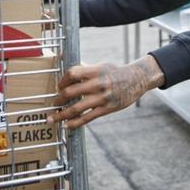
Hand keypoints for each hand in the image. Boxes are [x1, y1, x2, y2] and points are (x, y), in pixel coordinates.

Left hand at [47, 56, 164, 128]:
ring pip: (76, 108)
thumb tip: (64, 63)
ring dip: (61, 115)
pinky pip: (87, 118)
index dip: (62, 80)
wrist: (137, 80)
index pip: (72, 73)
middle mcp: (98, 84)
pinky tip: (66, 125)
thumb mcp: (101, 66)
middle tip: (54, 103)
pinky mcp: (107, 108)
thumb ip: (84, 68)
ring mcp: (102, 97)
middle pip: (70, 92)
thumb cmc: (115, 72)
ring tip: (52, 119)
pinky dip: (74, 123)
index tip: (58, 86)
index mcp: (95, 70)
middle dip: (58, 99)